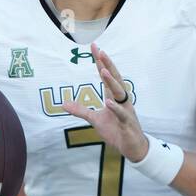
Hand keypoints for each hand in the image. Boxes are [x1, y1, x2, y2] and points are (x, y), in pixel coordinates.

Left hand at [61, 42, 148, 162]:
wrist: (131, 147)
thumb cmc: (116, 130)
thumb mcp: (95, 119)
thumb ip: (81, 111)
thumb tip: (64, 104)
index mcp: (114, 96)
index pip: (106, 76)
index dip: (100, 62)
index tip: (95, 47)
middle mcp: (122, 100)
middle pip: (114, 79)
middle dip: (107, 65)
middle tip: (100, 51)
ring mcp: (126, 110)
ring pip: (119, 93)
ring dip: (111, 82)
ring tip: (102, 70)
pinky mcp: (127, 123)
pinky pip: (121, 114)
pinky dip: (115, 108)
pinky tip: (108, 102)